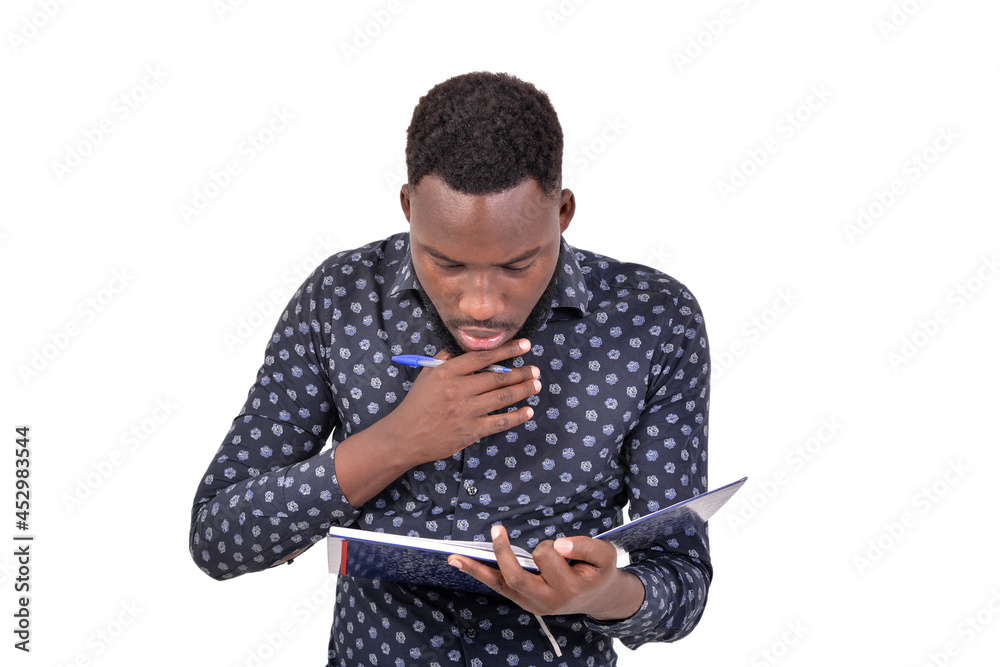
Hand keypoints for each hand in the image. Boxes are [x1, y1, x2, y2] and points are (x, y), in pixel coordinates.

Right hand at [381, 338, 541, 463]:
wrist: (405, 436)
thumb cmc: (417, 403)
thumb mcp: (426, 374)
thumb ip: (445, 359)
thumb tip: (464, 346)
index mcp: (448, 373)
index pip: (483, 357)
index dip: (507, 350)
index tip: (525, 344)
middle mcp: (459, 390)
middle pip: (498, 378)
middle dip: (521, 372)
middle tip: (535, 369)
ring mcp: (466, 412)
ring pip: (502, 398)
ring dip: (523, 390)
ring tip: (536, 384)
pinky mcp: (471, 431)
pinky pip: (500, 422)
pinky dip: (517, 416)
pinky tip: (528, 411)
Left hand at [448, 525, 644, 620]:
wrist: (597, 597)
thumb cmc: (598, 571)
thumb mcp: (605, 555)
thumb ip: (585, 546)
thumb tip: (558, 543)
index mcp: (569, 588)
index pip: (549, 557)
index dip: (553, 545)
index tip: (560, 543)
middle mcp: (547, 601)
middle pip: (519, 575)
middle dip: (507, 551)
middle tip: (500, 529)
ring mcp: (533, 603)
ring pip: (502, 584)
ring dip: (478, 568)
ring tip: (454, 556)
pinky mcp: (523, 600)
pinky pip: (498, 586)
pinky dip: (478, 573)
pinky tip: (458, 561)